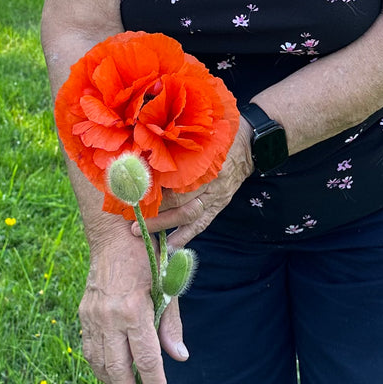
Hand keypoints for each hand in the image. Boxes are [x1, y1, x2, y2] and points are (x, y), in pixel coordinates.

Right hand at [78, 223, 187, 383]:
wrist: (112, 234)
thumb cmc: (146, 257)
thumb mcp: (167, 286)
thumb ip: (171, 324)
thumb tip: (180, 358)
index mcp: (133, 310)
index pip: (145, 358)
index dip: (154, 382)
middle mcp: (109, 318)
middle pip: (117, 369)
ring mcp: (92, 317)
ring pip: (99, 363)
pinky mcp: (83, 315)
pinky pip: (89, 350)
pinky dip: (99, 368)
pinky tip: (110, 376)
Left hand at [140, 122, 253, 249]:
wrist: (251, 145)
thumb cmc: (220, 136)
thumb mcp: (202, 136)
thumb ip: (181, 145)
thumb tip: (149, 150)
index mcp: (204, 162)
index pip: (175, 178)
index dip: (154, 186)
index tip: (133, 191)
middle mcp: (209, 182)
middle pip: (179, 200)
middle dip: (154, 210)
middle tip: (131, 217)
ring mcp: (215, 196)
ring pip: (187, 215)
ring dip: (164, 225)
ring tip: (142, 233)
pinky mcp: (219, 206)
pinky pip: (201, 224)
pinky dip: (185, 237)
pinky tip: (169, 247)